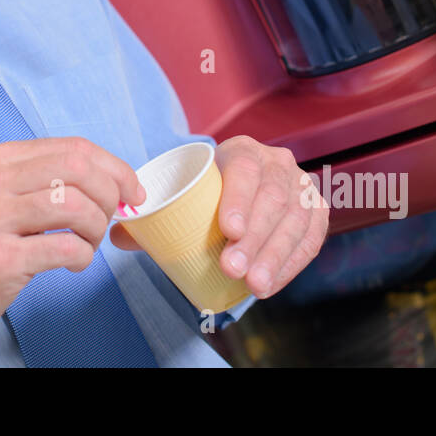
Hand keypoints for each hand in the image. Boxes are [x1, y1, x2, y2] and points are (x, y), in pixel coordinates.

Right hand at [0, 136, 145, 365]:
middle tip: (114, 216)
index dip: (113, 167)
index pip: (71, 148)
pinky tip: (75, 262)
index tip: (132, 189)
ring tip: (89, 242)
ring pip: (75, 207)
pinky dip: (83, 256)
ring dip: (97, 227)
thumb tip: (108, 178)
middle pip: (77, 170)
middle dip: (111, 193)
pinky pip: (65, 247)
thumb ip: (40, 179)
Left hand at [110, 136, 327, 299]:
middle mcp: (278, 163)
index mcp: (243, 150)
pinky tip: (271, 284)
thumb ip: (152, 215)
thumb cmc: (210, 194)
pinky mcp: (316, 213)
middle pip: (273, 199)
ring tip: (253, 285)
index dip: (240, 198)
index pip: (245, 168)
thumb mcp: (186, 193)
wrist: (247, 187)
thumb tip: (118, 236)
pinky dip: (291, 264)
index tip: (228, 231)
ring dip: (275, 255)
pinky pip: (310, 239)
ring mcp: (302, 187)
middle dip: (255, 237)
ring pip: (296, 220)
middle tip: (233, 269)